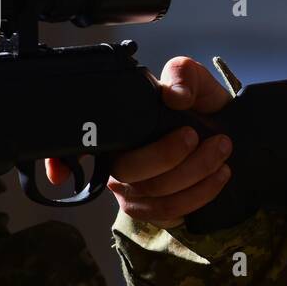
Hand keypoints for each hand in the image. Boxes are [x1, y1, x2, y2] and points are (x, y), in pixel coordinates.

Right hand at [46, 57, 232, 227]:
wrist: (225, 130)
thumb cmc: (196, 103)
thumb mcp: (190, 77)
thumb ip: (181, 75)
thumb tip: (173, 96)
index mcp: (115, 130)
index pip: (76, 147)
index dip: (60, 162)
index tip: (62, 174)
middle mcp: (117, 163)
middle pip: (128, 172)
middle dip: (168, 155)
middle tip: (195, 135)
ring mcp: (134, 191)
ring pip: (155, 193)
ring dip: (195, 171)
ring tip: (221, 147)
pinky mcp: (156, 210)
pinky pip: (173, 210)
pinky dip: (202, 192)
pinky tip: (220, 172)